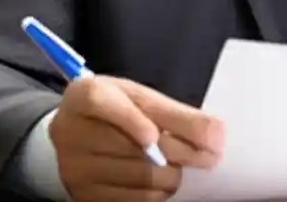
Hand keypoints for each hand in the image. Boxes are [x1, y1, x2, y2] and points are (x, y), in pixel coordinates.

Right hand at [50, 76, 224, 200]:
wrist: (81, 136)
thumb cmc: (119, 111)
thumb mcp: (142, 99)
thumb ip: (178, 114)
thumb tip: (216, 135)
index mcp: (84, 96)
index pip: (103, 103)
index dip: (131, 120)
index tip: (156, 135)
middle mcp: (70, 132)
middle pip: (132, 147)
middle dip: (182, 151)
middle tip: (211, 154)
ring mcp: (74, 167)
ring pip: (140, 176)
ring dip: (173, 174)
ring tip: (181, 165)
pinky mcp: (85, 195)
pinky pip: (134, 199)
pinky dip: (158, 192)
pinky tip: (164, 180)